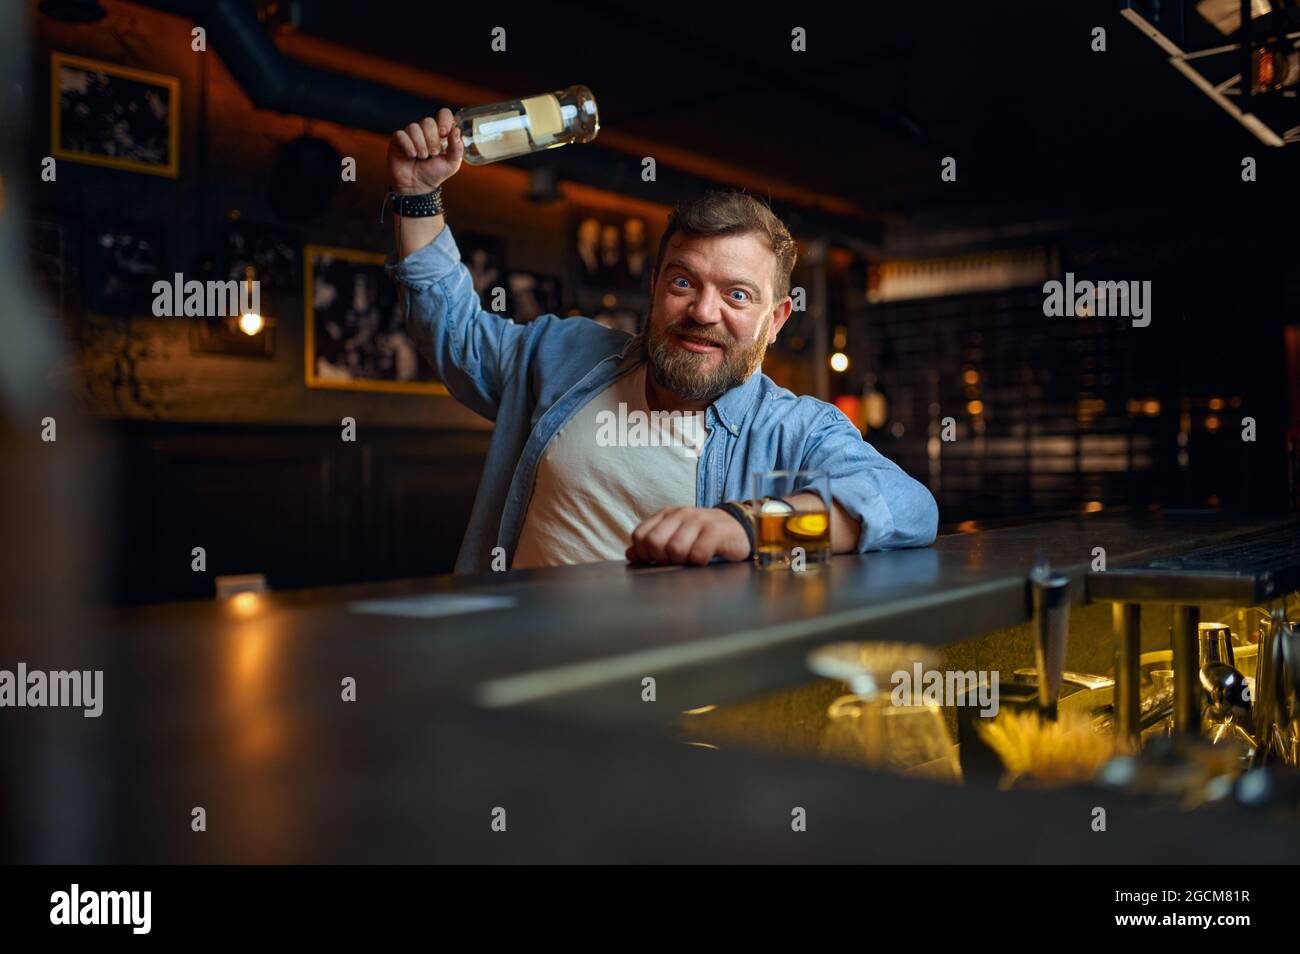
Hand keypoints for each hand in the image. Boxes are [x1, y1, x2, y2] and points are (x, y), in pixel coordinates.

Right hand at [388, 109, 463, 193]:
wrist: (417, 186)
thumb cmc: (435, 173)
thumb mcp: (451, 164)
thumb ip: (457, 148)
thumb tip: (456, 130)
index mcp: (440, 132)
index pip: (443, 114)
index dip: (444, 120)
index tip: (444, 134)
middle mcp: (425, 130)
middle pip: (428, 121)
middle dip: (432, 140)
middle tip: (433, 154)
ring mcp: (411, 134)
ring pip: (414, 127)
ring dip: (420, 145)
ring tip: (422, 157)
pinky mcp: (398, 140)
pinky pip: (401, 134)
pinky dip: (408, 146)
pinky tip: (411, 156)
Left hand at [626, 506, 750, 565]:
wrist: (738, 528)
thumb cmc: (703, 536)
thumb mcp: (676, 537)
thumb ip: (651, 545)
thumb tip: (630, 554)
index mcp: (666, 514)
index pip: (640, 536)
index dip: (644, 554)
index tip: (658, 561)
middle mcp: (680, 514)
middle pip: (655, 543)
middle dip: (662, 559)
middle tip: (675, 563)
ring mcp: (699, 520)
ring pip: (675, 549)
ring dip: (682, 563)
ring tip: (691, 562)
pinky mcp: (716, 530)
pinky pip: (698, 554)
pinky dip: (698, 564)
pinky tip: (704, 562)